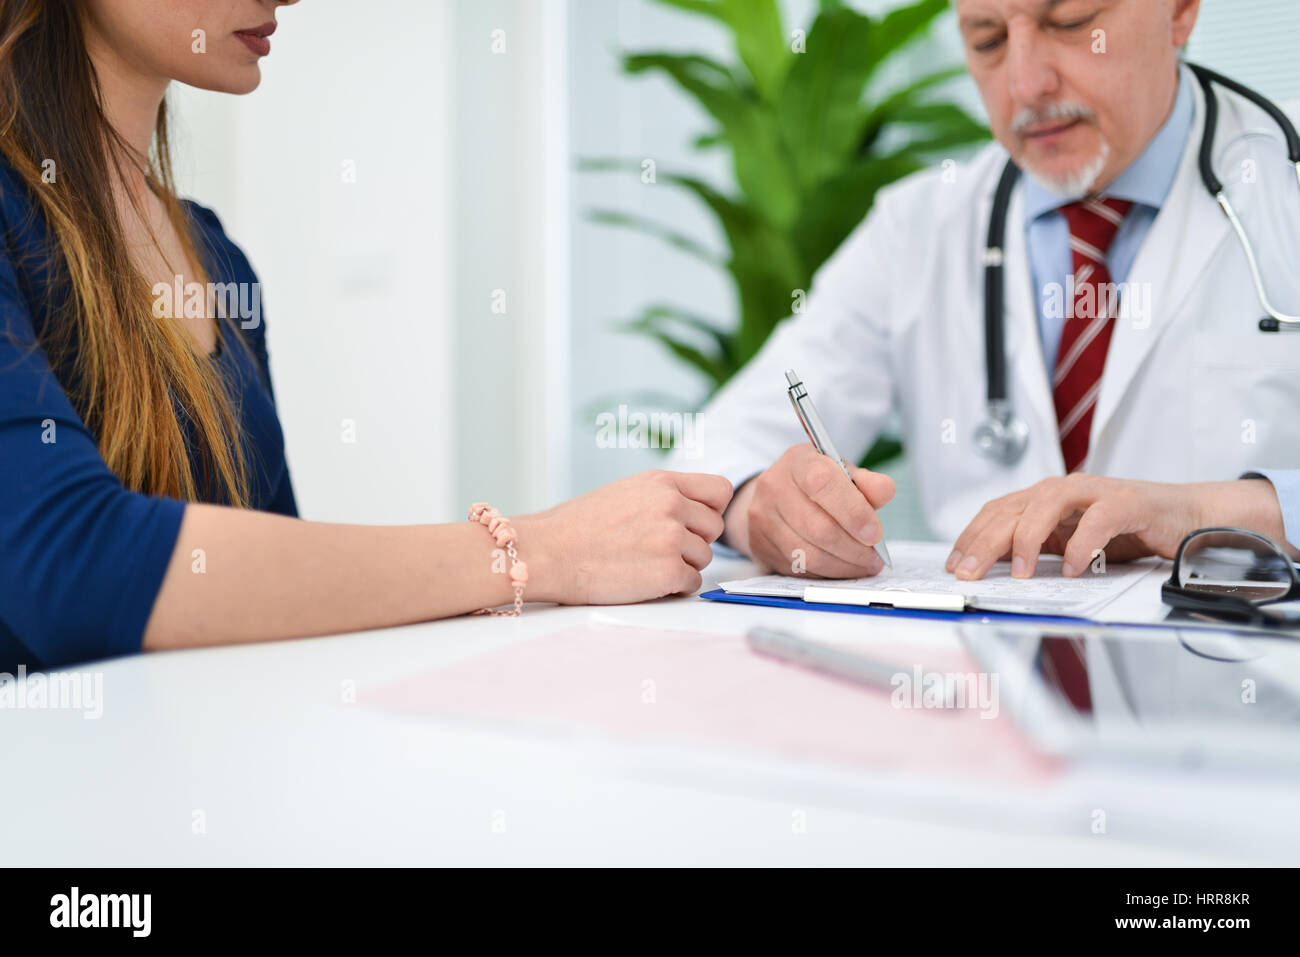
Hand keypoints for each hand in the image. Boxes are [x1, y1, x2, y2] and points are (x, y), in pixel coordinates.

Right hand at [517, 470, 732, 603]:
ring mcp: (672, 538)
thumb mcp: (625, 492)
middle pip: (714, 527)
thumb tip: (695, 510)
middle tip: (660, 549)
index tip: (694, 522)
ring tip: (645, 564)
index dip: (711, 509)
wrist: (548, 553)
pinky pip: (692, 583)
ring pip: (704, 558)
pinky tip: (644, 580)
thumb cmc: (577, 527)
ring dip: (682, 565)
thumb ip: (663, 496)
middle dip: (694, 540)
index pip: (720, 490)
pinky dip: (673, 587)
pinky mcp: (668, 572)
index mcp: (661, 482)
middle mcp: (671, 505)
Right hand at [725, 443, 895, 577]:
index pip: (823, 484)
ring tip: (864, 565)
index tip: (875, 533)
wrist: (774, 497)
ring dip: (844, 566)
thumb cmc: (816, 485)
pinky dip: (827, 574)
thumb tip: (885, 490)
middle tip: (875, 558)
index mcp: (797, 462)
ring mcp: (762, 519)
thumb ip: (866, 482)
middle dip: (854, 549)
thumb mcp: (841, 473)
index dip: (853, 512)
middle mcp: (773, 487)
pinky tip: (842, 567)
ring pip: (809, 555)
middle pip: (818, 527)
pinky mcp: (760, 546)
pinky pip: (799, 569)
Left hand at [945, 475, 1286, 580]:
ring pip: (1046, 505)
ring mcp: (1095, 492)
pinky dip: (1082, 544)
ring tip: (1019, 573)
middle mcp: (1064, 489)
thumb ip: (1037, 549)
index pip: (997, 512)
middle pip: (1013, 509)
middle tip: (969, 573)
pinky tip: (1072, 568)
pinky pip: (1098, 519)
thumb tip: (991, 570)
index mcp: (1045, 498)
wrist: (1185, 517)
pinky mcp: (1128, 502)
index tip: (954, 566)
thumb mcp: (1070, 542)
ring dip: (1027, 539)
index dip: (971, 537)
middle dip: (984, 542)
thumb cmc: (1125, 531)